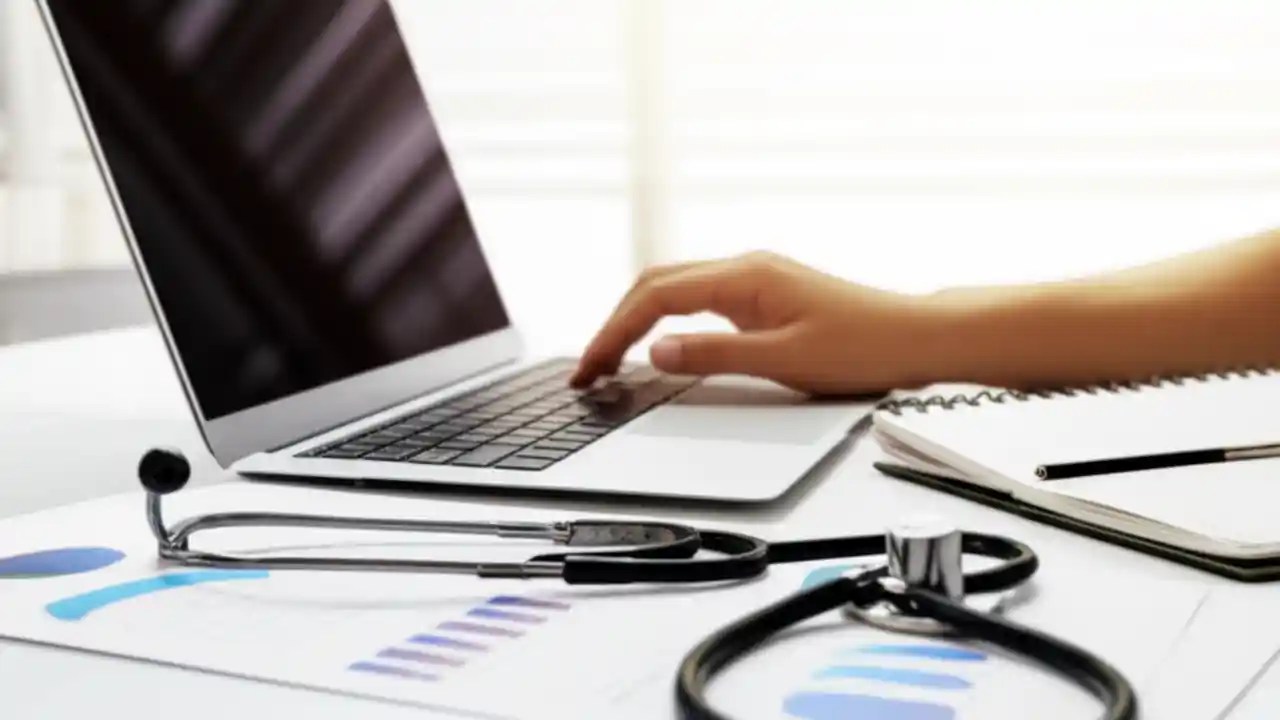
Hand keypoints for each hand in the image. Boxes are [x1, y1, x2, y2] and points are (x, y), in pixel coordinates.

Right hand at [570, 251, 940, 394]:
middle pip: (655, 285)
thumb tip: (658, 352)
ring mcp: (753, 280)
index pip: (656, 296)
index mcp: (745, 276)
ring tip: (609, 360)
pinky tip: (658, 346)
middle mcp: (745, 268)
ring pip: (674, 290)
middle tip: (588, 369)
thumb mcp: (784, 360)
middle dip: (614, 324)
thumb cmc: (864, 346)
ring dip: (636, 321)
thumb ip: (715, 355)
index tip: (591, 367)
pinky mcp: (762, 296)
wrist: (916, 337)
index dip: (615, 332)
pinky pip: (698, 301)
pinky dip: (665, 320)